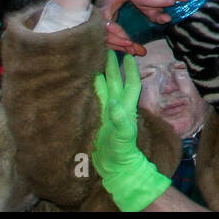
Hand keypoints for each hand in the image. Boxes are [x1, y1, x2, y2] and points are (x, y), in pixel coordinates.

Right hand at [93, 50, 171, 211]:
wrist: (116, 167)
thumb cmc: (122, 153)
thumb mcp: (123, 136)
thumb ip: (120, 120)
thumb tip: (114, 102)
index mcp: (127, 108)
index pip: (131, 84)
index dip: (131, 70)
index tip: (128, 55)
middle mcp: (118, 107)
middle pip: (116, 82)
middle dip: (113, 67)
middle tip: (107, 51)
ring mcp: (108, 113)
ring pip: (106, 89)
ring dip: (102, 76)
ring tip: (95, 62)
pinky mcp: (99, 120)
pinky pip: (97, 100)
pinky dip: (93, 90)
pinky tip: (86, 84)